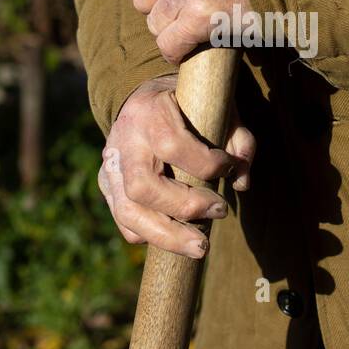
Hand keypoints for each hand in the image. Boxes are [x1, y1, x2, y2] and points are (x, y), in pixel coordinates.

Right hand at [97, 76, 255, 258]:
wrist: (143, 99)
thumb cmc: (187, 104)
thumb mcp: (215, 107)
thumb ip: (236, 139)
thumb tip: (241, 182)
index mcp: (148, 113)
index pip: (172, 146)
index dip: (207, 164)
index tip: (232, 167)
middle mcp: (124, 141)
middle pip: (143, 187)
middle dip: (185, 208)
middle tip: (220, 213)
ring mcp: (111, 166)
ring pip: (128, 212)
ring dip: (166, 237)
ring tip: (199, 248)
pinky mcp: (107, 185)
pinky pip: (123, 220)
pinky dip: (148, 234)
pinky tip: (174, 237)